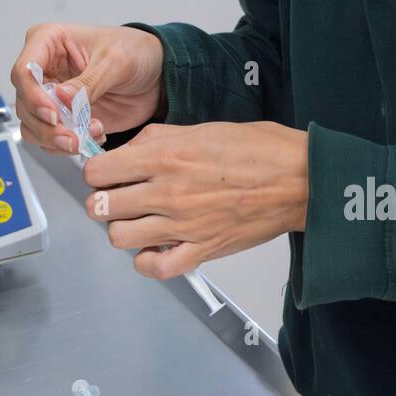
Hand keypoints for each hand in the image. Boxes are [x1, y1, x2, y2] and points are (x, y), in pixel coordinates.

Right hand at [10, 22, 164, 154]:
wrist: (158, 75)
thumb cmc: (136, 51)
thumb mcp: (115, 61)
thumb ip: (88, 83)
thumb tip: (62, 98)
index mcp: (49, 41)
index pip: (24, 70)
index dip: (33, 96)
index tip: (53, 114)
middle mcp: (45, 69)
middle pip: (25, 103)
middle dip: (48, 125)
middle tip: (72, 136)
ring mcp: (52, 96)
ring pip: (33, 125)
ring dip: (57, 138)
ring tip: (88, 135)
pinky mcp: (64, 117)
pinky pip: (50, 139)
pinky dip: (68, 144)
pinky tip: (93, 135)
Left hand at [81, 120, 308, 277]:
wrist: (300, 180)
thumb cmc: (259, 150)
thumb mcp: (201, 127)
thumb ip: (158, 139)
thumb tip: (128, 151)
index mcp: (167, 156)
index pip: (99, 171)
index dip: (95, 172)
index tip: (103, 172)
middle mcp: (169, 191)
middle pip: (102, 206)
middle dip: (102, 201)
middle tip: (115, 197)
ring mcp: (183, 225)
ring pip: (119, 238)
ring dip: (121, 229)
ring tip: (134, 221)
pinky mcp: (202, 250)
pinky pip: (156, 267)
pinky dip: (146, 261)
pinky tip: (152, 247)